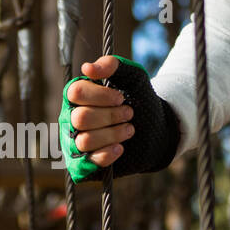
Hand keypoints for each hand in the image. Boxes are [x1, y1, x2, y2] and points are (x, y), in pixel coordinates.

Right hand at [63, 55, 134, 170]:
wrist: (158, 127)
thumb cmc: (140, 99)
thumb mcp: (133, 77)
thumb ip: (113, 66)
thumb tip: (87, 68)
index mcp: (78, 97)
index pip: (75, 92)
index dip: (101, 95)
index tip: (121, 98)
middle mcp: (71, 120)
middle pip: (81, 118)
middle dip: (112, 116)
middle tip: (129, 113)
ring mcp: (75, 143)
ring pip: (84, 140)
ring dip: (114, 134)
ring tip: (129, 129)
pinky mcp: (85, 164)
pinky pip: (88, 162)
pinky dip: (108, 154)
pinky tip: (121, 147)